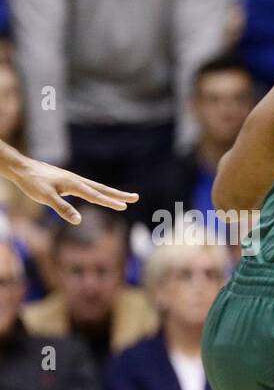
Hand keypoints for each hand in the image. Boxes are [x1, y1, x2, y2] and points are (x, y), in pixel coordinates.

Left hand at [3, 154, 137, 225]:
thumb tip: (79, 221)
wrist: (21, 168)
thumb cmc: (32, 183)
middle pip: (102, 189)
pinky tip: (99, 194)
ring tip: (123, 198)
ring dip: (111, 193)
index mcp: (74, 184)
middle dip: (119, 195)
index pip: (96, 196)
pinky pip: (89, 187)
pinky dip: (99, 191)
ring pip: (97, 187)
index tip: (125, 207)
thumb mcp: (46, 197)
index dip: (110, 202)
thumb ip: (63, 209)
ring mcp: (73, 179)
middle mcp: (77, 180)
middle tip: (136, 198)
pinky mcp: (68, 180)